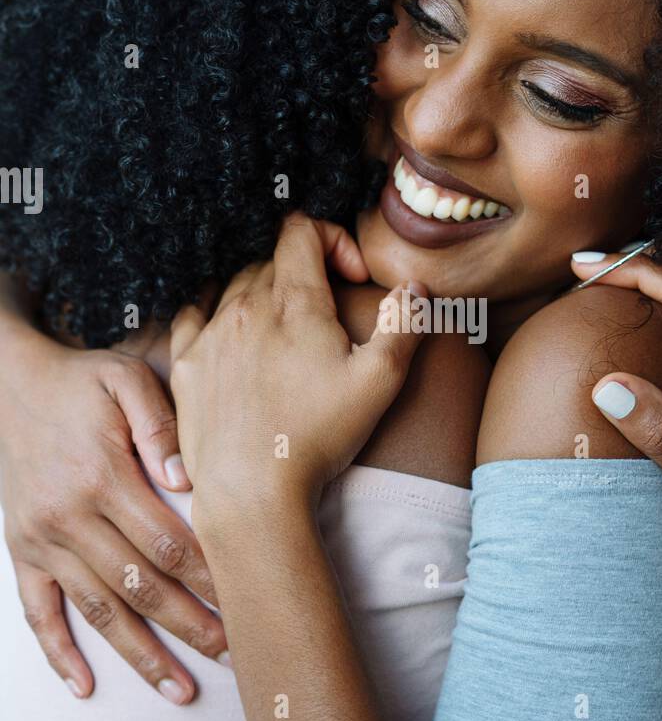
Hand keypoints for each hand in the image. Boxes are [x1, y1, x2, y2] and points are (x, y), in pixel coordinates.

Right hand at [0, 324, 223, 700]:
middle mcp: (69, 517)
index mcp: (103, 476)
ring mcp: (41, 540)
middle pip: (141, 586)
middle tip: (234, 657)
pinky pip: (38, 611)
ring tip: (181, 690)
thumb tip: (190, 481)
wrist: (8, 384)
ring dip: (141, 655)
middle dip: (190, 627)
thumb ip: (160, 424)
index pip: (168, 542)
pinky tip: (84, 686)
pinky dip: (58, 652)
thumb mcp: (125, 379)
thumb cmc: (82, 382)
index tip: (246, 603)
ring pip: (98, 610)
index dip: (209, 578)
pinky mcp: (20, 552)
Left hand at [170, 214, 426, 529]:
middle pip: (272, 260)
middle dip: (304, 273)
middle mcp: (246, 306)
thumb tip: (415, 287)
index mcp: (294, 301)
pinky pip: (192, 315)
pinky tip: (229, 335)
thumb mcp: (380, 382)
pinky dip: (214, 313)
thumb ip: (404, 324)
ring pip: (235, 285)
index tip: (351, 278)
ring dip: (263, 294)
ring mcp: (210, 333)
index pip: (302, 230)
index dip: (333, 239)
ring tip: (284, 332)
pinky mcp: (187, 364)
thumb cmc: (318, 438)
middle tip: (326, 315)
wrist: (253, 490)